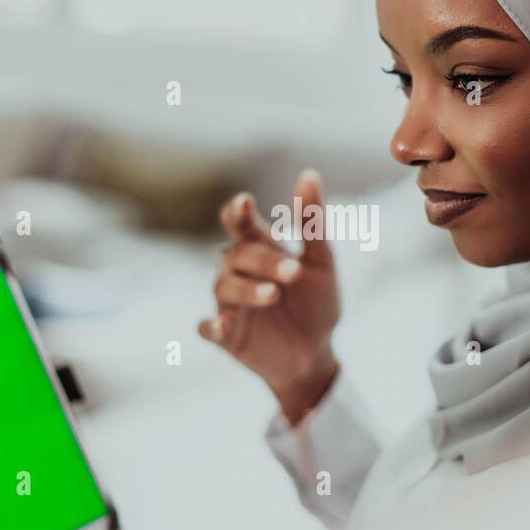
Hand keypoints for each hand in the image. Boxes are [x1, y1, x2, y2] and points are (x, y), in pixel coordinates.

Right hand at [198, 169, 340, 423]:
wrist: (315, 356)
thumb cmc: (316, 305)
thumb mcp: (323, 264)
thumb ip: (313, 223)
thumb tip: (308, 174)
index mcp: (260, 249)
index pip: (240, 223)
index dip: (237, 212)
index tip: (244, 203)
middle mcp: (238, 272)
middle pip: (237, 255)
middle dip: (262, 260)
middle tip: (294, 271)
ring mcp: (229, 303)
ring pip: (223, 286)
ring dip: (245, 289)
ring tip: (273, 294)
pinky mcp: (225, 335)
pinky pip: (207, 327)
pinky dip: (210, 325)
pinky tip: (222, 325)